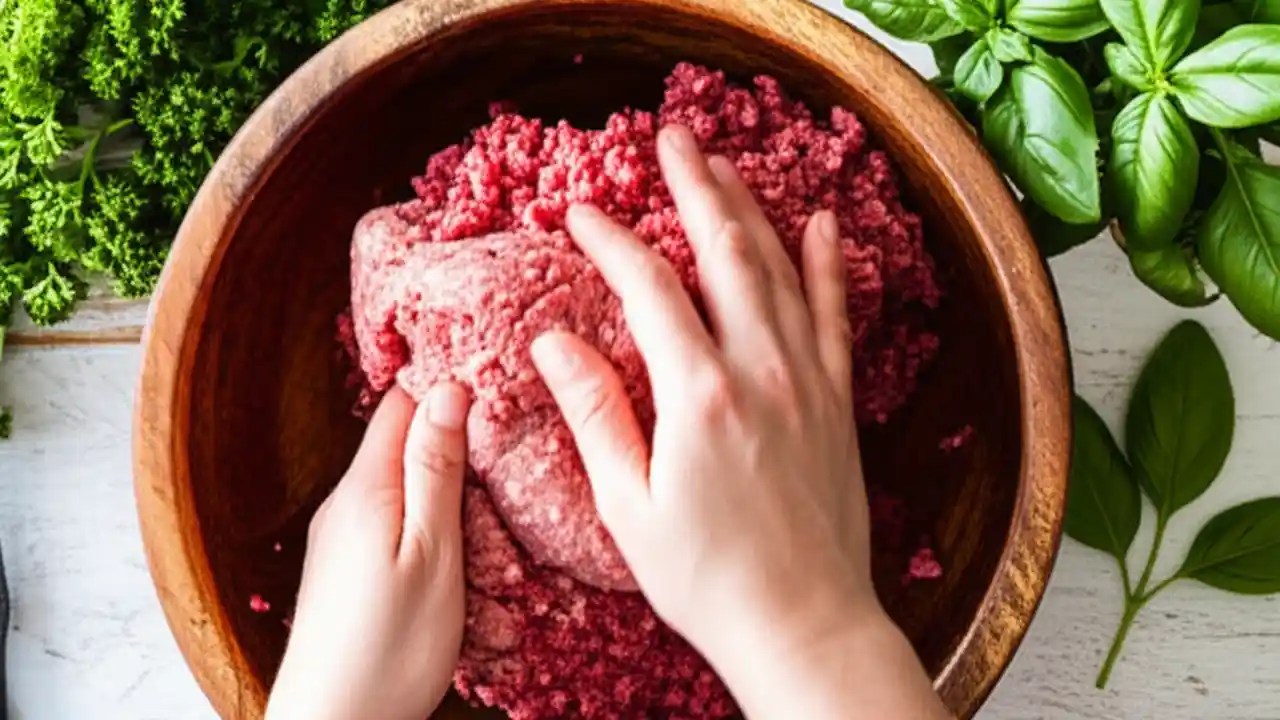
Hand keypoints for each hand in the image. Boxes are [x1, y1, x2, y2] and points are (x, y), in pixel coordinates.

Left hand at [266, 384, 470, 719]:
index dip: (447, 382)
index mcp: (366, 488)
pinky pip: (389, 509)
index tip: (496, 377)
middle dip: (449, 422)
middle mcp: (345, 501)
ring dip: (440, 465)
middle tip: (509, 422)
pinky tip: (456, 523)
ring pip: (396, 474)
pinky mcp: (346, 564)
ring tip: (493, 470)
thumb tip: (447, 389)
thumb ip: (437, 472)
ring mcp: (341, 533)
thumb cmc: (390, 650)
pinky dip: (424, 503)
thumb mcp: (432, 554)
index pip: (403, 401)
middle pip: (398, 434)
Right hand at [532, 125, 948, 719]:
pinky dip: (828, 265)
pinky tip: (823, 224)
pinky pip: (835, 315)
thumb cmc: (707, 577)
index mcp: (698, 394)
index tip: (582, 210)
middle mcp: (760, 371)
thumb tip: (554, 342)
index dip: (613, 240)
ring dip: (750, 209)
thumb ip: (595, 411)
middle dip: (694, 186)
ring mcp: (807, 381)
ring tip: (724, 164)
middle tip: (673, 138)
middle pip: (725, 252)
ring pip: (780, 270)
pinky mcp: (836, 401)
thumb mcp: (628, 503)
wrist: (802, 624)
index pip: (650, 287)